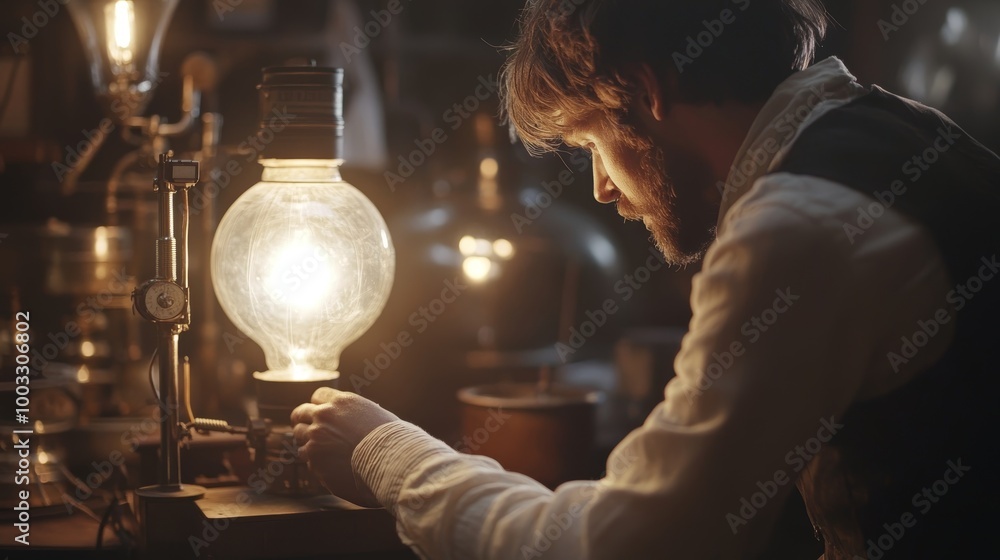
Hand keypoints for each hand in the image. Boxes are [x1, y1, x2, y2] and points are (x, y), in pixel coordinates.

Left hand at [291, 387, 398, 506]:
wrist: (392, 463)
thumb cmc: (392, 439)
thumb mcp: (375, 414)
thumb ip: (356, 414)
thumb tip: (352, 419)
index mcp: (340, 402)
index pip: (317, 396)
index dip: (320, 405)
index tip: (321, 413)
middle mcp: (324, 417)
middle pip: (299, 414)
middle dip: (302, 420)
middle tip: (307, 428)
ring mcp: (316, 440)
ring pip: (299, 438)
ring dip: (309, 443)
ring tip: (324, 452)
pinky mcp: (315, 463)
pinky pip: (309, 462)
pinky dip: (317, 463)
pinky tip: (333, 467)